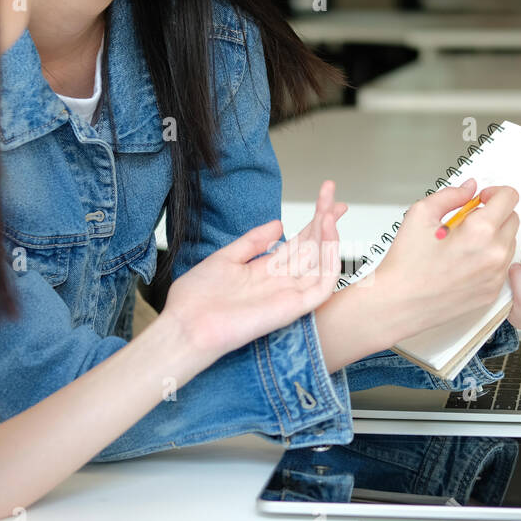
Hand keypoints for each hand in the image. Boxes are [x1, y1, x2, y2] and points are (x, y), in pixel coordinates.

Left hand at [162, 181, 341, 360]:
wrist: (186, 325)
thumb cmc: (197, 299)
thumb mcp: (225, 258)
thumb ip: (253, 242)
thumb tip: (278, 224)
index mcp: (265, 271)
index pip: (299, 243)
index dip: (314, 221)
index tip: (326, 197)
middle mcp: (281, 282)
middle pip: (314, 249)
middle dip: (326, 222)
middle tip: (335, 196)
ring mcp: (289, 295)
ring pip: (322, 265)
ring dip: (330, 238)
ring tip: (329, 213)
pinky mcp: (292, 308)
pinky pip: (322, 286)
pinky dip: (331, 263)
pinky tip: (329, 239)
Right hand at [367, 178, 519, 337]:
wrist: (399, 304)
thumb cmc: (406, 265)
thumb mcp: (421, 214)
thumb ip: (450, 195)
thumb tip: (469, 189)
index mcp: (480, 231)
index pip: (510, 198)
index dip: (496, 192)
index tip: (483, 198)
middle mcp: (494, 254)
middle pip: (512, 219)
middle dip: (494, 214)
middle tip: (468, 221)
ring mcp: (496, 276)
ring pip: (509, 243)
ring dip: (493, 237)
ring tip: (463, 244)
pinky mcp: (492, 292)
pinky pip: (502, 267)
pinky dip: (489, 259)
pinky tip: (464, 262)